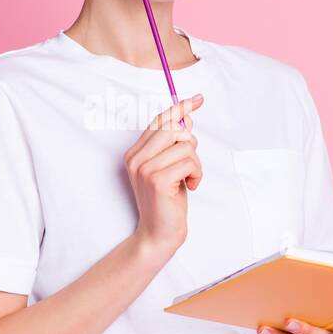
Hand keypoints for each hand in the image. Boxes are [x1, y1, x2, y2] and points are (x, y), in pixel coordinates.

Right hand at [126, 94, 205, 259]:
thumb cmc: (167, 202)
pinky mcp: (157, 180)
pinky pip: (189, 162)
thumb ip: (173, 145)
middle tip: (188, 166)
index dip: (179, 108)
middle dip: (190, 145)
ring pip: (185, 146)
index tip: (197, 99)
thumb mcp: (169, 168)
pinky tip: (190, 187)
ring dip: (195, 164)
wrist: (158, 234)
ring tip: (188, 180)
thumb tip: (186, 118)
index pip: (160, 122)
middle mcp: (135, 158)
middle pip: (174, 129)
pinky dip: (197, 174)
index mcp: (135, 153)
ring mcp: (144, 168)